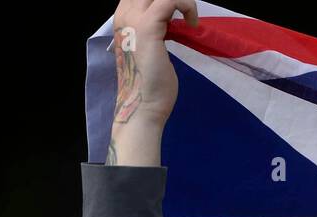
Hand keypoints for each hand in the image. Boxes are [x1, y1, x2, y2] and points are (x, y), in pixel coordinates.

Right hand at [106, 0, 199, 165]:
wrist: (142, 105)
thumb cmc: (149, 84)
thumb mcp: (149, 49)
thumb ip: (155, 32)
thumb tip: (170, 24)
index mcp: (122, 19)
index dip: (162, 1)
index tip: (179, 17)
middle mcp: (124, 14)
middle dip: (172, 0)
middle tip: (186, 15)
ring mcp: (134, 19)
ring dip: (180, 0)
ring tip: (190, 19)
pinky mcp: (148, 27)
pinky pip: (170, 0)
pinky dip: (186, 5)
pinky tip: (193, 24)